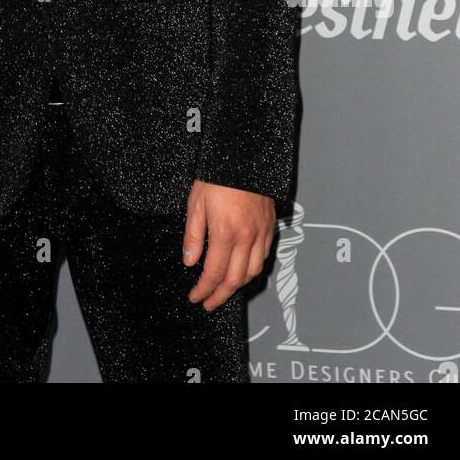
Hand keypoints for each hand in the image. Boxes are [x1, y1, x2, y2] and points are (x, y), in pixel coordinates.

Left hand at [182, 181, 274, 310]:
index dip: (204, 290)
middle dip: (220, 296)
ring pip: (253, 271)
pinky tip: (243, 269)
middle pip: (235, 280)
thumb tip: (189, 261)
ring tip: (224, 290)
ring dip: (238, 286)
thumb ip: (193, 236)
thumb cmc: (217, 176)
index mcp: (225, 233)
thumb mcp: (196, 203)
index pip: (214, 273)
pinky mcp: (269, 226)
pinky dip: (253, 269)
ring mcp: (261, 233)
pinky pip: (264, 256)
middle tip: (209, 302)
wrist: (242, 156)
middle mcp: (246, 237)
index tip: (196, 297)